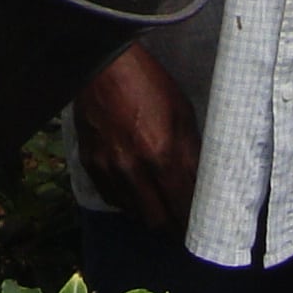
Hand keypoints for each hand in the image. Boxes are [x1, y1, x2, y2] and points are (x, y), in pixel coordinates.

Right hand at [74, 45, 202, 236]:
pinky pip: (112, 199)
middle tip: (182, 222)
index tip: (201, 225)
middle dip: (173, 226)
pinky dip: (127, 202)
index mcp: (162, 154)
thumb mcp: (182, 113)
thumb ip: (191, 151)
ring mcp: (109, 169)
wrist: (105, 66)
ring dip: (150, 214)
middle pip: (157, 220)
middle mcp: (134, 169)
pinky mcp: (91, 165)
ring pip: (133, 213)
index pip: (182, 206)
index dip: (193, 221)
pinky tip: (136, 192)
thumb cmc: (150, 84)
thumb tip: (201, 181)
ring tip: (161, 207)